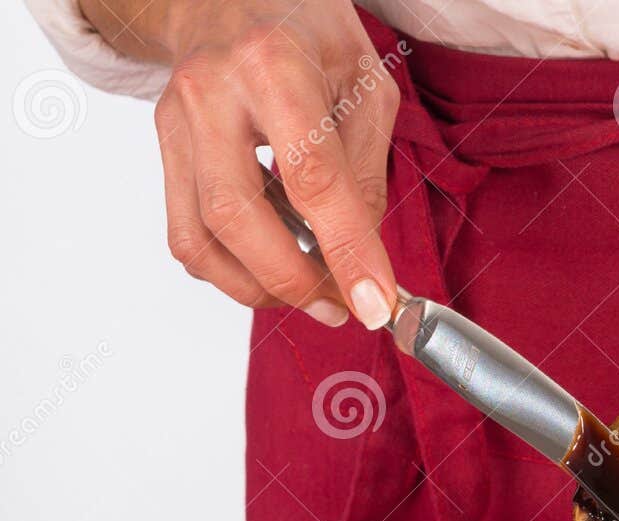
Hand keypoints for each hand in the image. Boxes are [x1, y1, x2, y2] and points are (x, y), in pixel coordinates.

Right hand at [86, 0, 399, 325]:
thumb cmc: (309, 36)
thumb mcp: (366, 87)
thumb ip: (365, 173)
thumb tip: (363, 260)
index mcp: (273, 65)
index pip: (311, 179)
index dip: (346, 252)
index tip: (374, 305)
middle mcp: (211, 91)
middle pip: (239, 218)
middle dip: (295, 282)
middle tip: (342, 306)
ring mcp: (176, 120)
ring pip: (202, 239)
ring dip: (261, 287)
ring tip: (313, 293)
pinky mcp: (163, 145)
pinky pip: (186, 234)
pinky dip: (231, 269)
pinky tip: (272, 264)